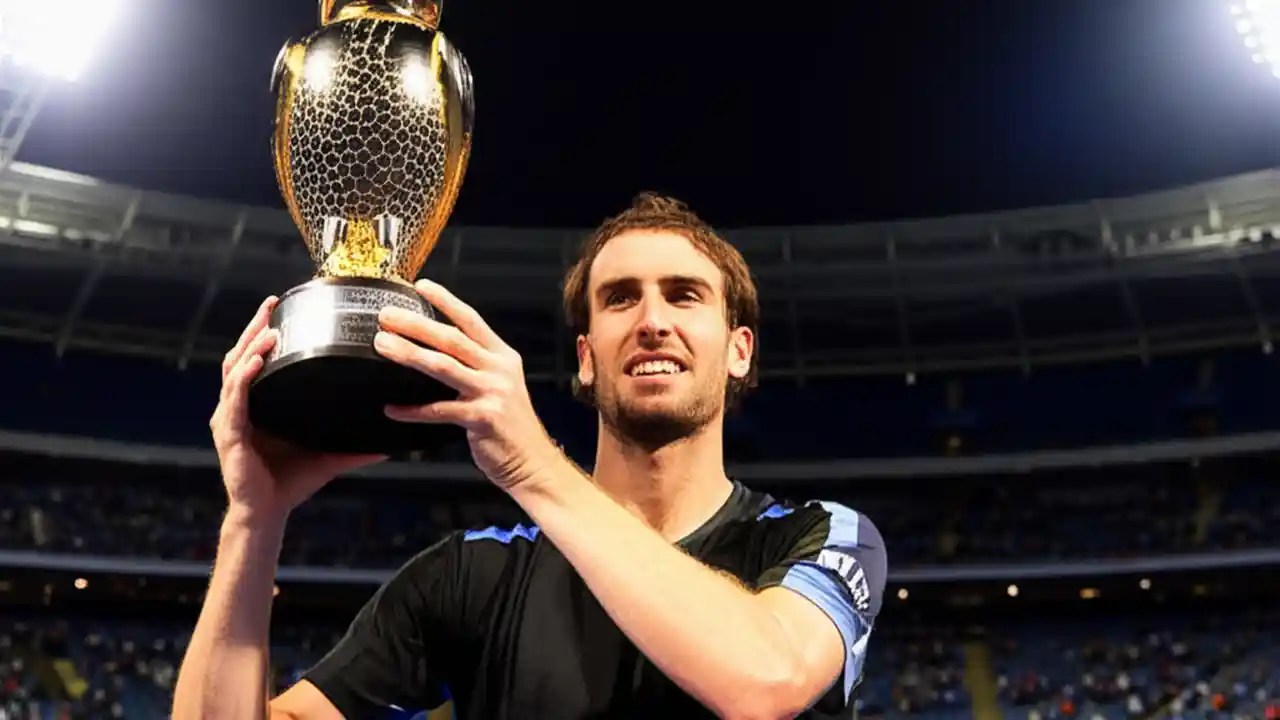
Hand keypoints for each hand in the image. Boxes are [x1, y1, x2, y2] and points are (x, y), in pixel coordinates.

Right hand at [211, 296, 386, 523]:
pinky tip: (258, 362)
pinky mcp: (229, 433)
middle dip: (255, 327)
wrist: (267, 514)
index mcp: (258, 404)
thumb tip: (389, 446)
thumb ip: (356, 448)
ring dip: (251, 345)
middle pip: (241, 355)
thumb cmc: (290, 482)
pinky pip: (235, 398)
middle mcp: (238, 406)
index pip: (256, 359)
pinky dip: (246, 377)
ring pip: (235, 370)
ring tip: (270, 327)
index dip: (264, 332)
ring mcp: (230, 418)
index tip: (281, 308)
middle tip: (273, 303)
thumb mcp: (328, 457)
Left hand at [374, 279, 559, 491]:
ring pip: (443, 366)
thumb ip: (477, 367)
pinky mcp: (482, 418)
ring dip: (409, 354)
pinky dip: (413, 410)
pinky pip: (440, 411)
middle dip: (416, 323)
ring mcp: (492, 393)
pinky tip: (393, 409)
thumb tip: (437, 353)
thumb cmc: (510, 426)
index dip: (446, 301)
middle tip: (387, 316)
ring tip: (382, 345)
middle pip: (452, 338)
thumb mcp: (501, 385)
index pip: (471, 320)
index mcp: (502, 357)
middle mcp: (499, 369)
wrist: (532, 461)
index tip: (421, 286)